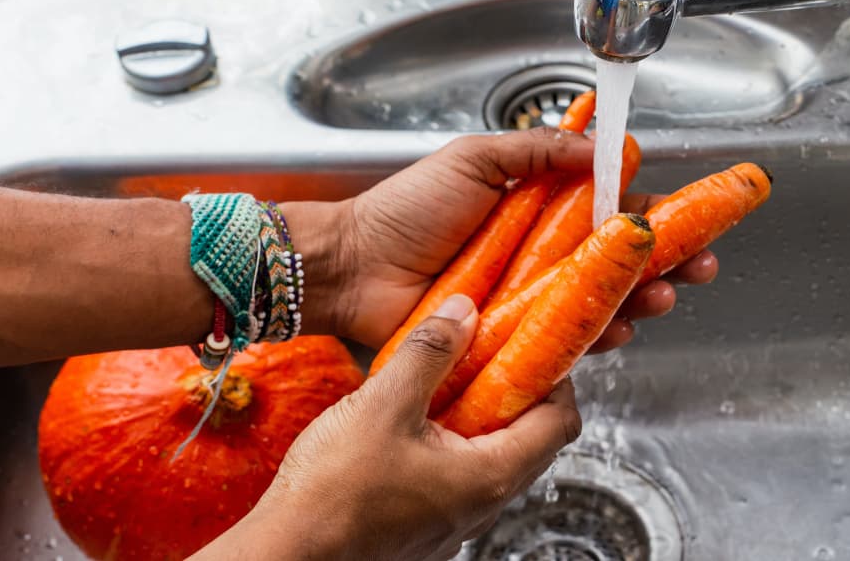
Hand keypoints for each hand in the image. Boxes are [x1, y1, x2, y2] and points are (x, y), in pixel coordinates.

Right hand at [192, 296, 580, 560]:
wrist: (287, 555)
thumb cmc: (333, 493)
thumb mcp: (383, 404)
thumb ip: (428, 353)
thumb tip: (464, 312)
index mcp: (491, 476)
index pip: (562, 422)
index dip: (556, 378)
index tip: (532, 345)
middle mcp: (482, 505)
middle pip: (531, 440)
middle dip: (516, 392)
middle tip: (489, 354)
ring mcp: (454, 522)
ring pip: (491, 459)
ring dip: (479, 417)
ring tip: (446, 380)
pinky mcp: (425, 528)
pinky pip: (457, 478)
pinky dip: (450, 443)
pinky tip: (414, 421)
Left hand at [293, 128, 717, 349]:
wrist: (355, 268)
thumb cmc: (404, 211)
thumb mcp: (475, 159)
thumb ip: (537, 149)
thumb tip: (599, 144)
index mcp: (537, 207)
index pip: (609, 209)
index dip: (652, 214)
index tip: (691, 217)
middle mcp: (540, 254)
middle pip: (619, 261)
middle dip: (667, 264)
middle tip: (698, 267)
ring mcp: (529, 298)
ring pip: (602, 302)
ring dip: (642, 301)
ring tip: (662, 297)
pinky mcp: (514, 337)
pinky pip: (566, 340)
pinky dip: (598, 337)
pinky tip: (620, 330)